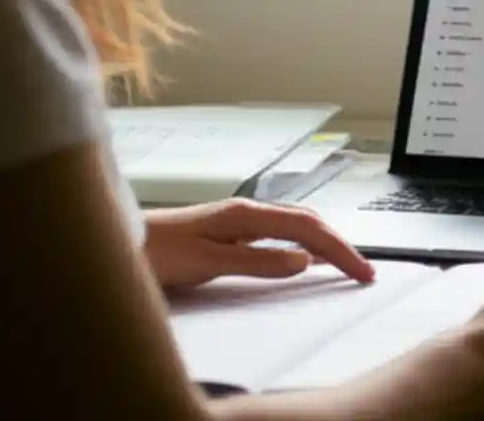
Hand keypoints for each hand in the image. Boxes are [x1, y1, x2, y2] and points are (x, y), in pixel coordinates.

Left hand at [143, 198, 374, 289]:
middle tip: (364, 271)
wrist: (120, 242)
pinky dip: (304, 243)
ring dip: (325, 242)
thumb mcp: (208, 261)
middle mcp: (248, 211)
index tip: (362, 271)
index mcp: (247, 214)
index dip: (339, 250)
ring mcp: (240, 219)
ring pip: (297, 225)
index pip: (308, 230)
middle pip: (309, 222)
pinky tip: (308, 256)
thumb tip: (303, 260)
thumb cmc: (157, 251)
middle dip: (341, 245)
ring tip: (347, 263)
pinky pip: (281, 232)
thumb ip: (257, 260)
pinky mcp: (232, 230)